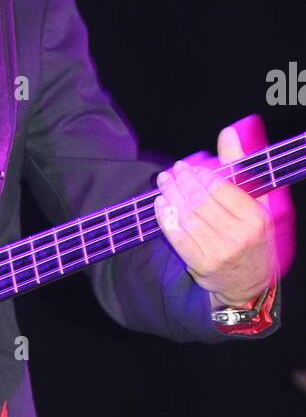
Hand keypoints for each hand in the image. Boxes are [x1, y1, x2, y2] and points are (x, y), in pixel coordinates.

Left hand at [153, 115, 293, 306]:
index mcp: (256, 217)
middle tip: (172, 172)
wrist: (249, 284)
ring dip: (171, 196)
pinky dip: (166, 218)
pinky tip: (161, 205)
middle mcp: (239, 235)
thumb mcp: (256, 204)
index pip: (222, 189)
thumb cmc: (252, 238)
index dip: (202, 175)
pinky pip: (178, 236)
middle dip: (182, 182)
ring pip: (187, 217)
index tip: (191, 167)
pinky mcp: (201, 264)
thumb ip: (240, 168)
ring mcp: (219, 251)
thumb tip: (228, 132)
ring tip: (163, 183)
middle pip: (201, 201)